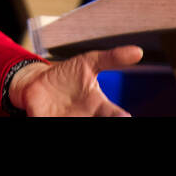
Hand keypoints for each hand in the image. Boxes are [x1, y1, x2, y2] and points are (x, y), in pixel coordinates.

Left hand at [10, 45, 143, 115]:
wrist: (37, 83)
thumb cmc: (68, 75)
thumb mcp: (89, 62)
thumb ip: (112, 58)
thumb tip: (138, 51)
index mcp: (99, 106)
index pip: (115, 114)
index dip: (120, 116)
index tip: (125, 116)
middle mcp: (87, 117)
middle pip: (103, 122)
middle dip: (108, 121)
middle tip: (116, 118)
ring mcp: (70, 120)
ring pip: (80, 123)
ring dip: (80, 119)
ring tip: (79, 116)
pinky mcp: (50, 122)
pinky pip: (53, 123)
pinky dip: (56, 119)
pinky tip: (57, 116)